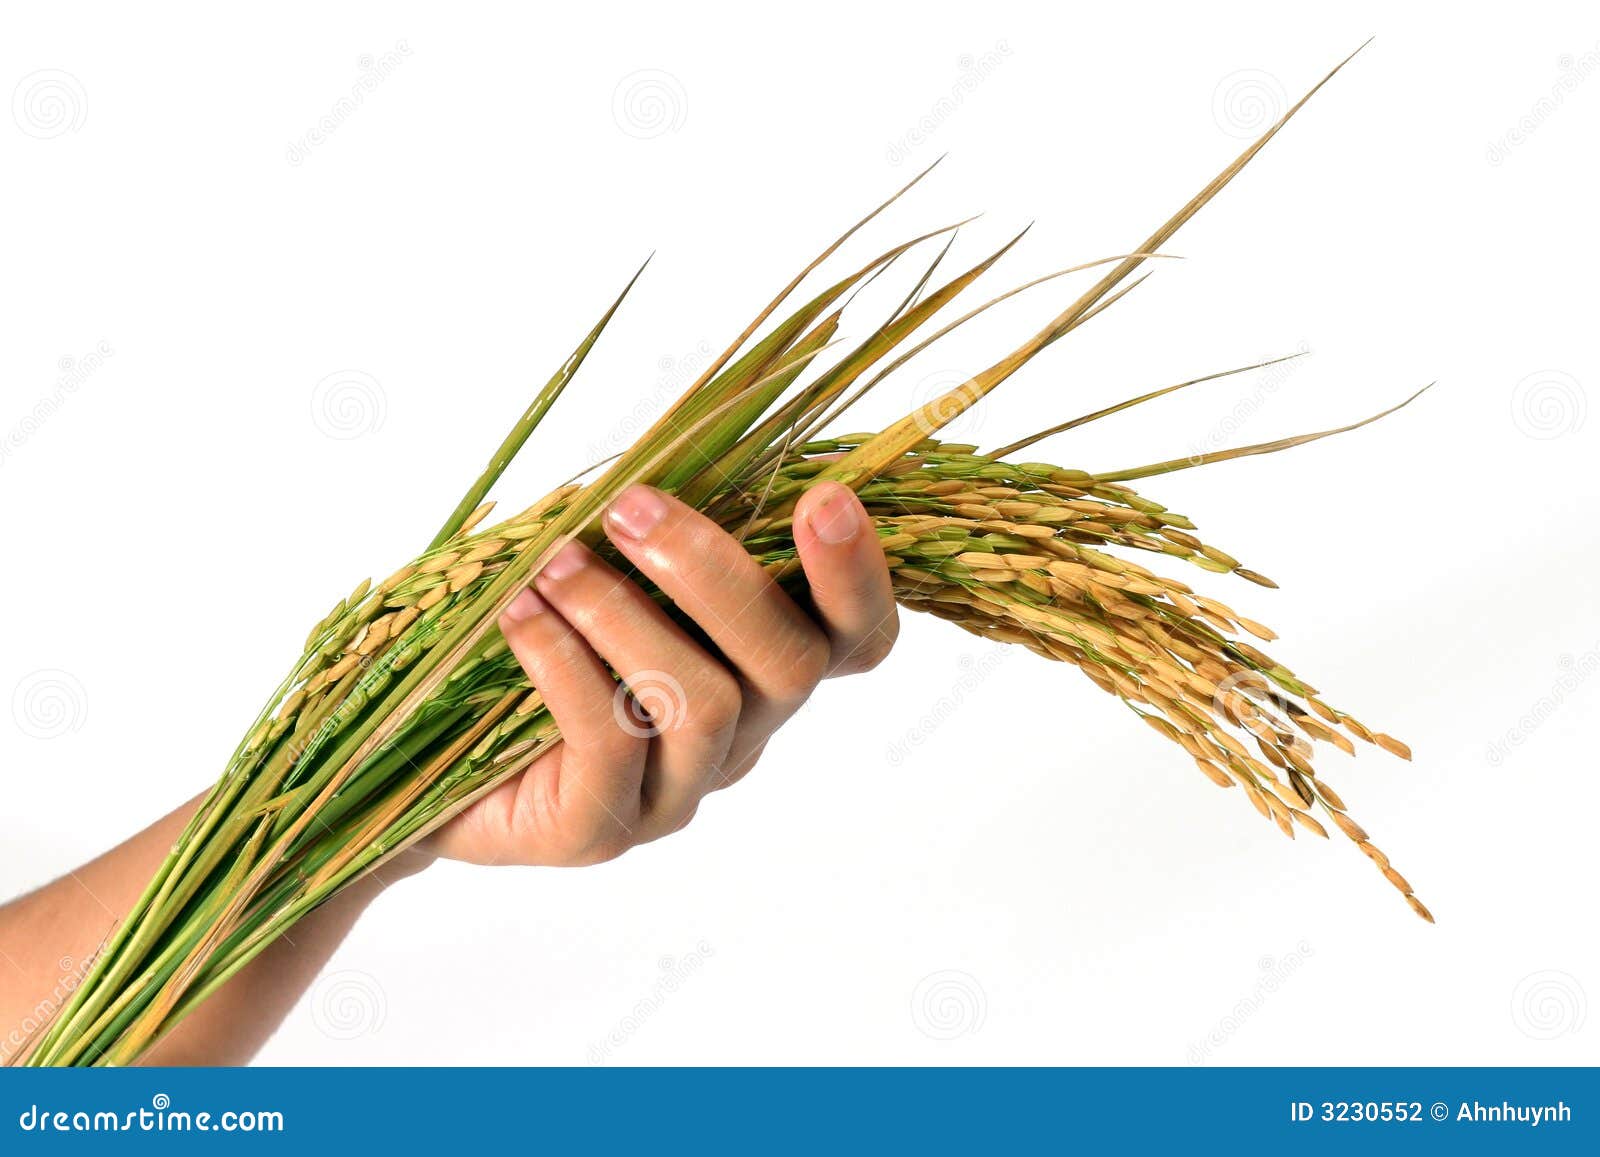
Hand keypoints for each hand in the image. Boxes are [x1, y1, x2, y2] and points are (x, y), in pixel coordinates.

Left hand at [429, 481, 897, 865]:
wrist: (417, 758)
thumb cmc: (528, 637)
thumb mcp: (603, 567)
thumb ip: (653, 528)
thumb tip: (668, 451)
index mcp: (759, 668)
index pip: (857, 638)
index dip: (859, 575)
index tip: (824, 496)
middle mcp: (740, 736)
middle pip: (790, 665)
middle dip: (715, 574)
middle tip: (629, 509)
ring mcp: (677, 792)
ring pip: (704, 702)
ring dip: (624, 614)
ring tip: (553, 564)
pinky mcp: (603, 831)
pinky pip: (612, 746)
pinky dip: (565, 664)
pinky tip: (519, 616)